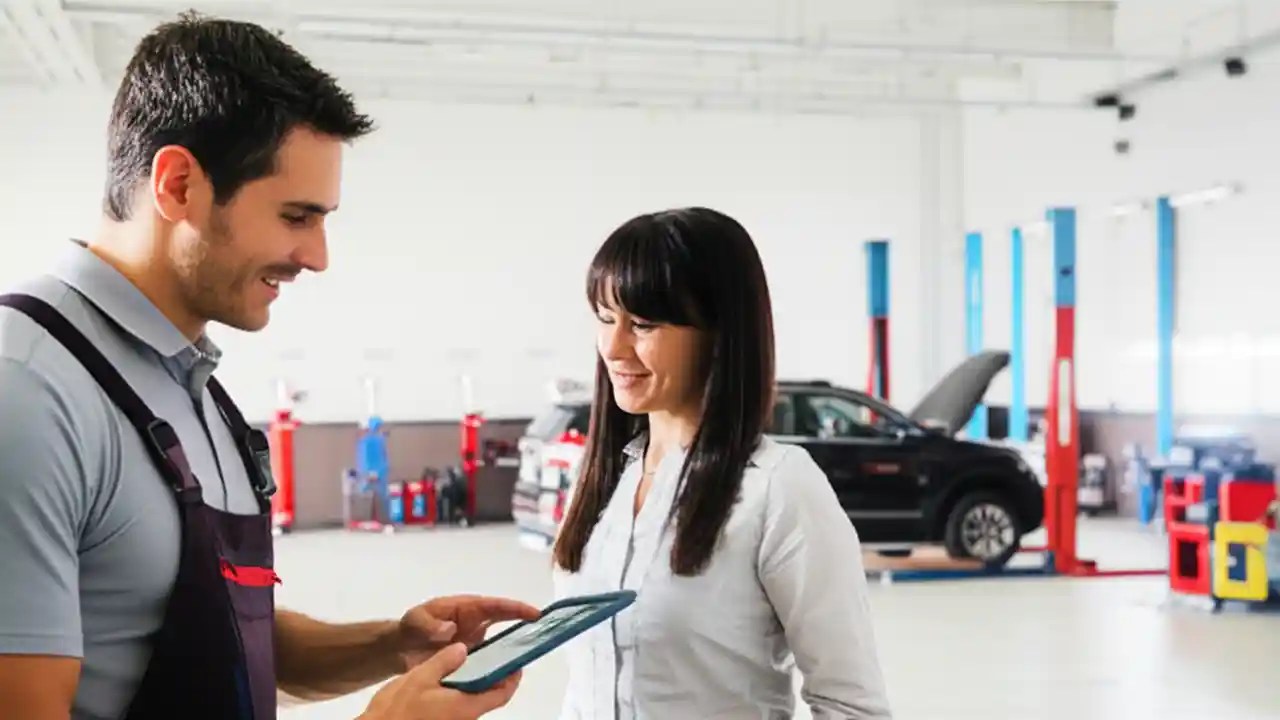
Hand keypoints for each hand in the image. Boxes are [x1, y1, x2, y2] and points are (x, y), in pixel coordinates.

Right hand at [360, 643, 520, 719]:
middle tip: (490, 655)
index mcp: (467, 706)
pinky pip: (458, 706)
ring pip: (473, 702)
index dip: (512, 678)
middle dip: (493, 678)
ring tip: (468, 660)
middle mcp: (466, 718)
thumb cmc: (399, 709)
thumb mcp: (420, 677)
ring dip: (474, 684)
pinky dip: (459, 690)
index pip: (502, 694)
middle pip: (489, 698)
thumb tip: (463, 648)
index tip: (516, 662)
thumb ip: (444, 661)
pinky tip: (448, 677)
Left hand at [396, 595, 540, 670]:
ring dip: (514, 646)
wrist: (401, 649)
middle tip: (544, 629)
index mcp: (465, 608)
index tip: (534, 613)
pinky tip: (509, 675)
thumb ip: (430, 624)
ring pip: (500, 642)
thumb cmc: (410, 628)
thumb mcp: (415, 621)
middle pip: (505, 620)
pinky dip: (500, 665)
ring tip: (532, 652)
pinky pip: (489, 660)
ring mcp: (475, 640)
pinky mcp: (471, 657)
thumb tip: (449, 629)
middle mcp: (475, 623)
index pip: (495, 606)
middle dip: (524, 623)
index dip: (515, 608)